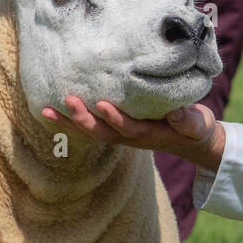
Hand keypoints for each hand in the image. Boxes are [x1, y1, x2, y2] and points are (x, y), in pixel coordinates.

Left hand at [41, 96, 225, 170]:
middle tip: (67, 100)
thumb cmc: (195, 129)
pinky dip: (68, 121)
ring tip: (45, 110)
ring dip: (67, 122)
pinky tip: (50, 110)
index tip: (102, 104)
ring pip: (89, 132)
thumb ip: (188, 120)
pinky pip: (87, 127)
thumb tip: (176, 111)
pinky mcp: (114, 130)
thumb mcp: (198, 125)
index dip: (115, 118)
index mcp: (148, 135)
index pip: (128, 128)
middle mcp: (129, 137)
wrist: (191, 142)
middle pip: (100, 132)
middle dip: (82, 118)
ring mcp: (119, 135)